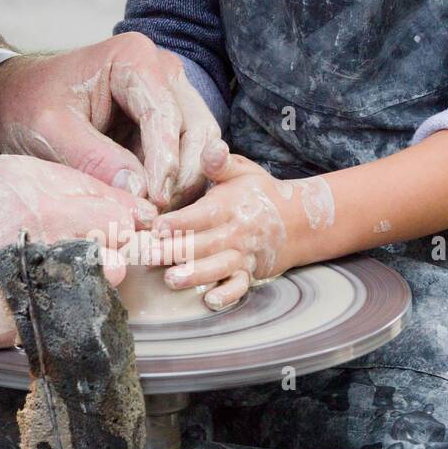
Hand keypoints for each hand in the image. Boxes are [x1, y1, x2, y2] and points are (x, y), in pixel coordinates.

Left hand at [0, 33, 220, 210]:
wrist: (17, 99)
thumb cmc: (28, 105)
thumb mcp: (51, 131)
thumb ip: (93, 158)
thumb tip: (138, 192)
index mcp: (134, 58)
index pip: (165, 115)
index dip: (164, 163)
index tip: (156, 201)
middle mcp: (161, 70)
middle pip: (196, 128)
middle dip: (181, 174)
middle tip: (162, 215)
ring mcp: (169, 94)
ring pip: (200, 143)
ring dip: (184, 181)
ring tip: (159, 215)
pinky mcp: (166, 121)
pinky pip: (186, 154)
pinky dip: (177, 182)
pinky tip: (159, 209)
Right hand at [0, 156, 152, 356]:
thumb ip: (31, 195)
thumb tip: (71, 209)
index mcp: (28, 177)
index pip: (103, 188)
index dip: (115, 212)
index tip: (116, 229)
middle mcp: (45, 208)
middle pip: (117, 222)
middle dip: (119, 241)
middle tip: (108, 259)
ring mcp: (45, 253)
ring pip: (112, 262)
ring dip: (107, 276)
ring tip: (82, 284)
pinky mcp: (40, 298)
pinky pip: (86, 302)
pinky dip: (86, 307)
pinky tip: (64, 308)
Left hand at [151, 144, 334, 309]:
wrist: (297, 220)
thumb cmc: (257, 194)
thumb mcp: (242, 171)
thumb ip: (220, 163)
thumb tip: (212, 147)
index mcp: (231, 206)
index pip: (204, 214)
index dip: (181, 221)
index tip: (157, 226)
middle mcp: (238, 232)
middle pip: (205, 243)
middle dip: (176, 250)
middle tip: (150, 256)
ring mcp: (244, 255)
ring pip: (219, 267)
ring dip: (196, 275)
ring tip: (172, 280)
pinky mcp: (249, 273)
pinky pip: (240, 286)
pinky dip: (227, 295)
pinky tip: (210, 301)